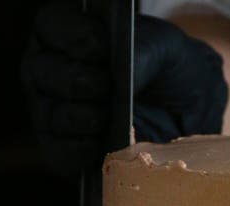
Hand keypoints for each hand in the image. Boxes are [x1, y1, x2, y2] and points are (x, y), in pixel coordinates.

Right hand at [21, 0, 227, 178]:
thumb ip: (141, 53)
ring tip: (107, 118)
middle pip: (41, 72)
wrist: (188, 110)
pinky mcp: (67, 149)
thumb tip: (120, 77)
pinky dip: (77, 151)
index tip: (102, 51)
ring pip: (48, 115)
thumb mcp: (164, 48)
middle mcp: (52, 70)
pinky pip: (58, 154)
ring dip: (79, 118)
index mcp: (69, 33)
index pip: (52, 26)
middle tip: (105, 87)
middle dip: (74, 81)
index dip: (72, 38)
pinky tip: (99, 146)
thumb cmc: (167, 69)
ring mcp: (55, 112)